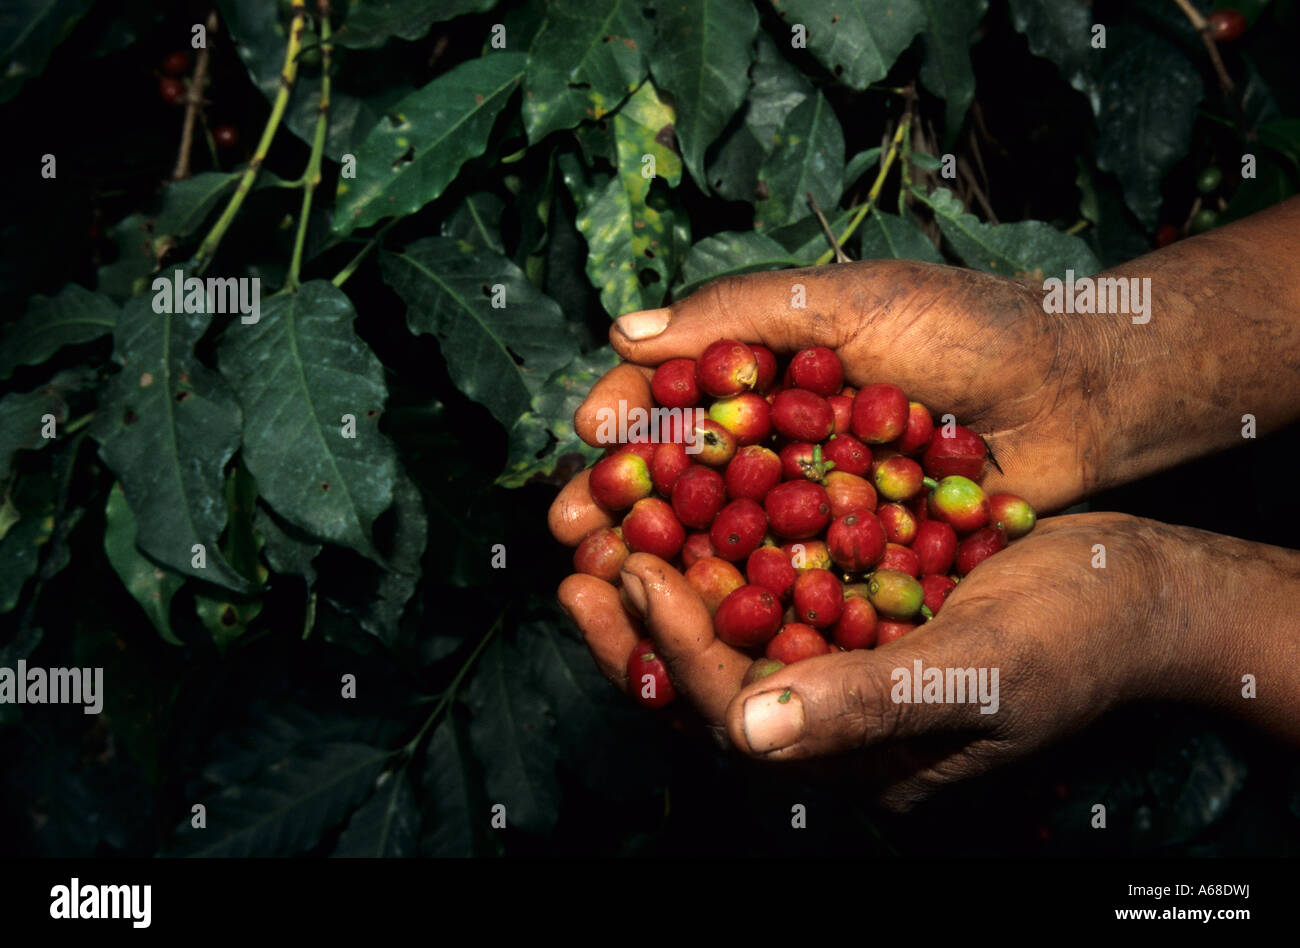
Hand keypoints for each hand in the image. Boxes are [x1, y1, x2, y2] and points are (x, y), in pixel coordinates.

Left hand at [560, 512, 1297, 809]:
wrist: (1140, 594)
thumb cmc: (1079, 639)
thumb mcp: (981, 671)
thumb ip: (867, 702)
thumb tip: (747, 732)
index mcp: (858, 757)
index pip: (738, 712)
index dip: (677, 646)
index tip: (631, 570)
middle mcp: (834, 720)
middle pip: (709, 682)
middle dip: (638, 630)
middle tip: (573, 567)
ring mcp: (841, 668)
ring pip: (726, 635)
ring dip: (666, 586)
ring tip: (605, 533)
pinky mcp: (853, 618)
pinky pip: (763, 592)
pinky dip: (720, 551)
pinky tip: (686, 506)